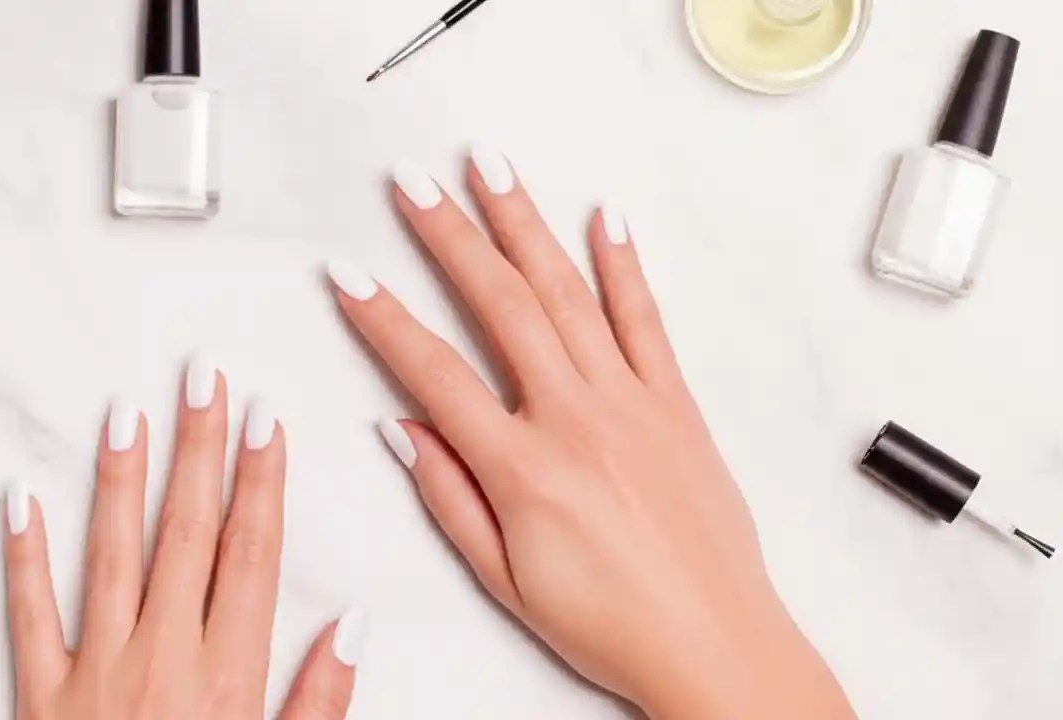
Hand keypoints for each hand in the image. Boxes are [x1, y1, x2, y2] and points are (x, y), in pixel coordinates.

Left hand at [2, 364, 363, 719]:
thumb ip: (320, 702)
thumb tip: (351, 625)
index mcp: (227, 679)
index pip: (251, 555)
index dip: (261, 481)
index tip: (266, 423)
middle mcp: (161, 661)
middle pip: (186, 534)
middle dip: (199, 450)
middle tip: (203, 382)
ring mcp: (96, 673)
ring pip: (112, 556)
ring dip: (122, 478)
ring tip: (126, 412)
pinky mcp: (43, 698)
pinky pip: (29, 615)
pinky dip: (26, 554)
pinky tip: (23, 498)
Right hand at [329, 149, 855, 718]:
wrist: (713, 642)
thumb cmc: (611, 624)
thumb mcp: (506, 580)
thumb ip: (451, 498)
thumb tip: (405, 430)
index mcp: (524, 469)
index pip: (435, 373)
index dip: (384, 320)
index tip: (349, 277)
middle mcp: (577, 419)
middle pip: (501, 306)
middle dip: (450, 236)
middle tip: (414, 184)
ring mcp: (632, 403)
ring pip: (569, 294)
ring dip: (526, 225)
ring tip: (492, 170)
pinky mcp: (677, 404)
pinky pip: (647, 321)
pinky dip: (624, 266)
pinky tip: (603, 219)